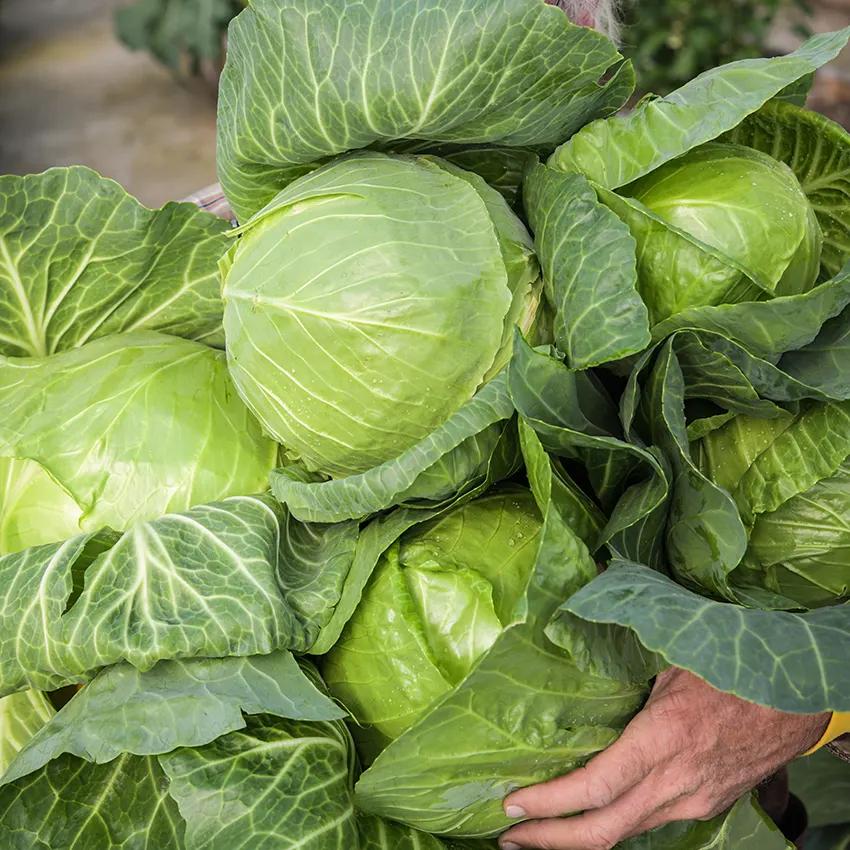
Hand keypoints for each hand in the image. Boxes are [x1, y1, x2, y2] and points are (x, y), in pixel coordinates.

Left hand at [499, 668, 828, 849]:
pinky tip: (587, 816)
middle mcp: (676, 782)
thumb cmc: (726, 666)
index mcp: (663, 738)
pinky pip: (647, 823)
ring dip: (577, 837)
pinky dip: (610, 824)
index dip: (550, 803)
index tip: (513, 804)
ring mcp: (692, 801)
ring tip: (537, 832)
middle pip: (603, 830)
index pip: (596, 787)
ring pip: (625, 834)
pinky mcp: (703, 806)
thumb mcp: (668, 659)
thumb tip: (567, 655)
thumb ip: (620, 673)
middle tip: (508, 836)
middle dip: (550, 840)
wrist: (795, 697)